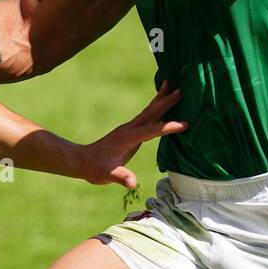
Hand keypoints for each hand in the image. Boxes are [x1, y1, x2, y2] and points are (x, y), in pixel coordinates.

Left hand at [71, 82, 186, 188]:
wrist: (83, 161)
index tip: (184, 124)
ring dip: (161, 99)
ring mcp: (129, 129)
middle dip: (165, 102)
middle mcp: (129, 129)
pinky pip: (146, 117)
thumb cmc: (95, 168)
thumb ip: (120, 177)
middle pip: (150, 113)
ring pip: (148, 112)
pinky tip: (162, 104)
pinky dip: (156, 108)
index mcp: (126, 138)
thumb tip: (132, 183)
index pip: (151, 131)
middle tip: (181, 89)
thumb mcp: (107, 175)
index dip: (167, 127)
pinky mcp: (130, 132)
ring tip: (172, 85)